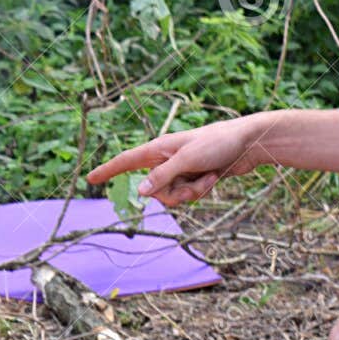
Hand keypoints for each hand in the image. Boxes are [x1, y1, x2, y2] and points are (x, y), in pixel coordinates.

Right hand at [87, 118, 262, 207]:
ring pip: (171, 197)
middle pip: (153, 191)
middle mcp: (165, 160)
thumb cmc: (218, 142)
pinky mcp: (192, 179)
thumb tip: (140, 192)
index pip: (126, 161)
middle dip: (173, 193)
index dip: (108, 170)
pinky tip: (215, 177)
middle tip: (192, 183)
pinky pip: (187, 196)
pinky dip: (201, 190)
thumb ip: (162, 176)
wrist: (249, 143)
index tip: (90, 178)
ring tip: (208, 178)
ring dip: (191, 192)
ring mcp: (179, 171)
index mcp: (159, 149)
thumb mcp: (188, 159)